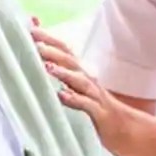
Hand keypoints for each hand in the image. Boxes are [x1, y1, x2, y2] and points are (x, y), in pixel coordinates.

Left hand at [32, 27, 136, 155]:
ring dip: (63, 72)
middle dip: (51, 49)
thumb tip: (41, 62)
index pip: (64, 49)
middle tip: (34, 40)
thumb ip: (62, 74)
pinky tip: (61, 95)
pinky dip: (74, 99)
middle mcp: (87, 79)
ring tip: (47, 66)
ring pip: (79, 80)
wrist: (125, 128)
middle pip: (69, 60)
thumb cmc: (96, 107)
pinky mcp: (99, 113)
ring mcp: (94, 95)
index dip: (49, 37)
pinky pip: (86, 105)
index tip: (31, 27)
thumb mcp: (77, 88)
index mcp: (80, 72)